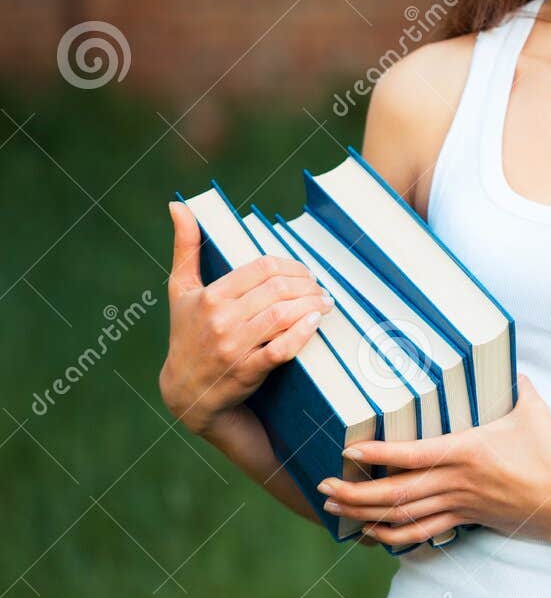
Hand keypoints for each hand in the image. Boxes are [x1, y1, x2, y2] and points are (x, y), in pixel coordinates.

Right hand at [158, 200, 334, 435]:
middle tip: (320, 288)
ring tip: (325, 303)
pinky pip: (281, 349)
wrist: (186, 392)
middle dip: (307, 285)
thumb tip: (177, 205)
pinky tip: (315, 322)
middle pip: (277, 289)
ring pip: (282, 315)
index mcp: (210, 296)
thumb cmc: (186, 333)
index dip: (290, 265)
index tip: (304, 272)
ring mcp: (234, 347)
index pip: (261, 268)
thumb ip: (186, 247)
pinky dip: (302, 333)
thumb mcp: (181, 290)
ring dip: (312, 305)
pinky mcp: (247, 371)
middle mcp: (220, 319)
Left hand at [316, 373, 550, 549]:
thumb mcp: (534, 412)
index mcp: (468, 452)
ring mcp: (460, 505)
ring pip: (403, 516)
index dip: (378, 455)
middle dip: (356, 492)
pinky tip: (370, 533)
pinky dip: (392, 536)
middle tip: (324, 485)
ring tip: (335, 506)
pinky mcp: (466, 520)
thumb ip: (515, 385)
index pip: (413, 455)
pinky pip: (422, 534)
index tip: (348, 450)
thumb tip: (505, 360)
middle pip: (396, 493)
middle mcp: (458, 482)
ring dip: (365, 514)